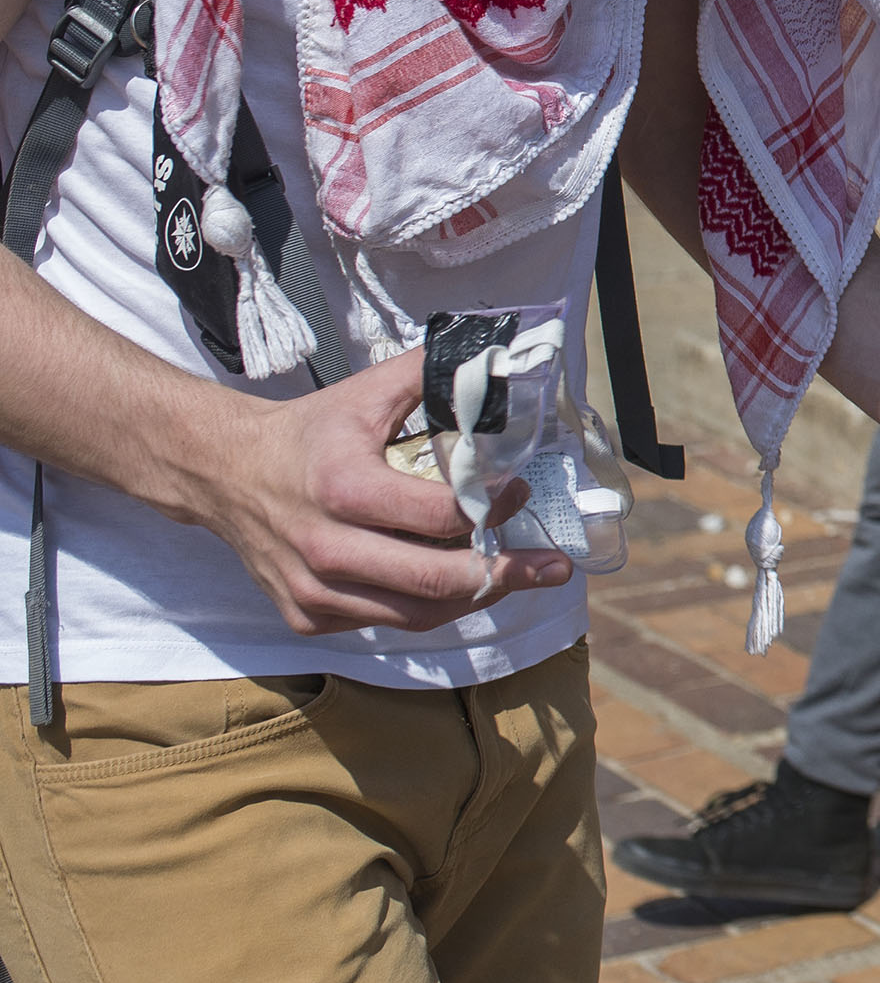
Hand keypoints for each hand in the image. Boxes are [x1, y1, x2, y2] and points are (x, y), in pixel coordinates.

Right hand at [162, 353, 572, 633]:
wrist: (224, 473)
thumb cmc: (308, 434)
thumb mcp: (367, 394)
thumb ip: (431, 375)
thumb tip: (498, 359)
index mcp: (344, 488)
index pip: (439, 515)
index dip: (492, 508)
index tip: (521, 492)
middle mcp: (326, 547)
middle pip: (435, 580)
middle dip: (506, 573)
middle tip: (552, 565)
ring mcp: (314, 590)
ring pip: (417, 615)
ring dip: (476, 597)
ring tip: (518, 577)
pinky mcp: (307, 615)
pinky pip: (387, 623)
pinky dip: (430, 607)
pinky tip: (461, 585)